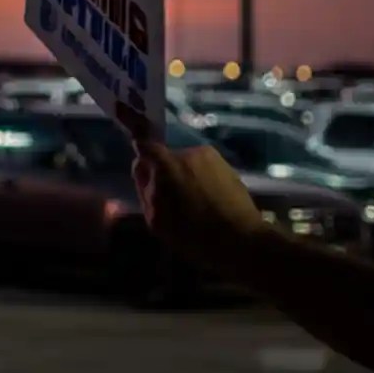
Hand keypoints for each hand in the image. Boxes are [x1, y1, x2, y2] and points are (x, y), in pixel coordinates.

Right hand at [132, 142, 268, 272]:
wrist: (242, 241)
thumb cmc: (194, 235)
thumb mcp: (157, 219)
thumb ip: (144, 190)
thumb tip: (143, 170)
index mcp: (167, 166)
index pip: (144, 143)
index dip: (137, 139)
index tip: (131, 131)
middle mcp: (189, 153)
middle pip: (166, 157)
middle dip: (163, 172)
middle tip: (169, 198)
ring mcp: (211, 158)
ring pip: (186, 164)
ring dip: (183, 177)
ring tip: (192, 204)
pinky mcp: (227, 167)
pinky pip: (203, 169)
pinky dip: (200, 181)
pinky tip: (207, 203)